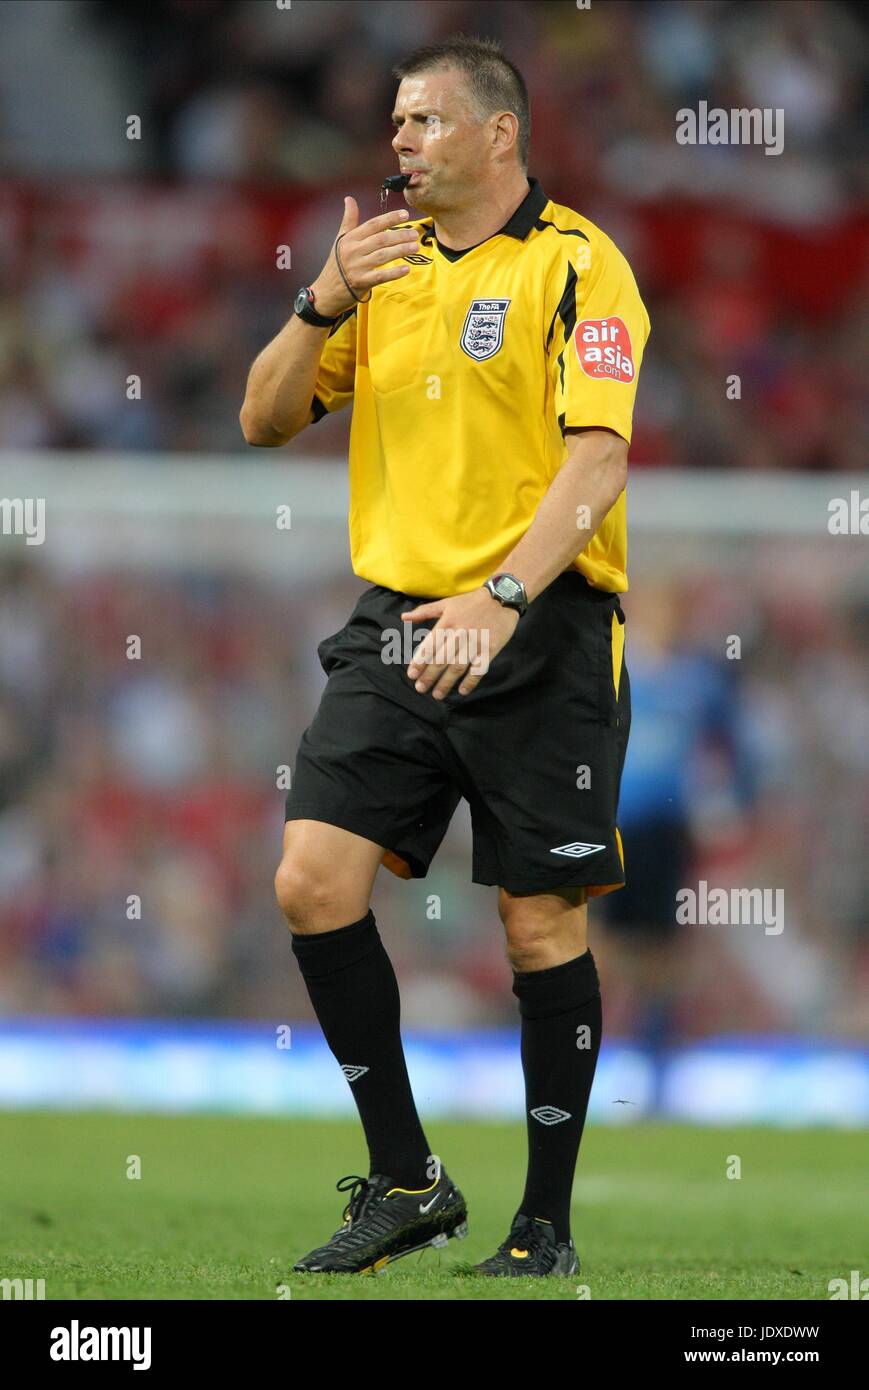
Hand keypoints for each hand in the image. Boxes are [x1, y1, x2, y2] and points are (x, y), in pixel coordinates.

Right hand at [311, 197, 418, 316]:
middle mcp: (354, 251)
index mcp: (350, 239)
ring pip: (383, 255)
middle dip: (400, 235)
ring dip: (401, 250)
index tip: (405, 214)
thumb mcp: (340, 240)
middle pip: (381, 239)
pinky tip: (406, 269)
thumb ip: (349, 220)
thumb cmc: (336, 264)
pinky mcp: (361, 283)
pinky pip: (381, 276)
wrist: (326, 291)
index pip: (373, 225)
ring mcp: (357, 267)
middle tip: (414, 234)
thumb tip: (349, 199)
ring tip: (415, 247)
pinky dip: (394, 272)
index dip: (390, 218)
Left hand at [401, 587, 519, 699]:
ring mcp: (475, 643)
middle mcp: (459, 634)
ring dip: (446, 683)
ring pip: (457, 666)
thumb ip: (424, 611)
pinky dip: (471, 681)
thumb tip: (403, 617)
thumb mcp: (446, 603)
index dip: (419, 662)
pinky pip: (479, 668)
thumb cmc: (470, 602)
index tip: (412, 675)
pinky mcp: (490, 649)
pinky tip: (462, 691)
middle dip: (429, 676)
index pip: (429, 646)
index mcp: (446, 623)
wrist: (501, 597)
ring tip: (437, 695)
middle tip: (420, 688)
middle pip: (441, 660)